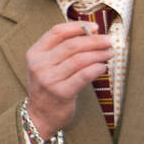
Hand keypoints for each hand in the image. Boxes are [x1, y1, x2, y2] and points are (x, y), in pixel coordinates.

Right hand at [25, 21, 113, 135]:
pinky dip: (96, 68)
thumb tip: (90, 33)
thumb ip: (60, 49)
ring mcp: (49, 79)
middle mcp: (39, 65)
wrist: (40, 116)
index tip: (94, 27)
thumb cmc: (48, 87)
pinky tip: (103, 67)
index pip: (57, 32)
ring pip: (80, 59)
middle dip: (94, 41)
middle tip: (109, 41)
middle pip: (72, 45)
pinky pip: (84, 75)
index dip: (77, 26)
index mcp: (34, 53)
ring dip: (98, 54)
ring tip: (108, 54)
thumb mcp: (45, 65)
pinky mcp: (62, 93)